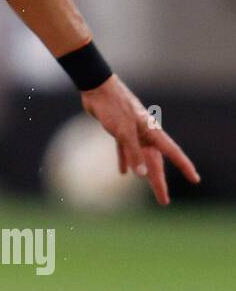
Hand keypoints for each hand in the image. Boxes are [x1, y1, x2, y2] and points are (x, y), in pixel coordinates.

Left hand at [81, 74, 199, 205]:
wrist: (96, 88)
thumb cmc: (113, 107)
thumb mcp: (123, 131)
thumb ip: (132, 152)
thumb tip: (141, 175)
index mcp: (151, 132)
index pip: (172, 153)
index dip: (184, 166)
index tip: (195, 179)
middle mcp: (145, 134)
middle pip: (155, 162)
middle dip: (159, 182)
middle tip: (164, 202)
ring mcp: (133, 133)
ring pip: (141, 159)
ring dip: (145, 174)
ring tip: (151, 190)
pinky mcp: (119, 131)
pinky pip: (125, 151)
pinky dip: (125, 161)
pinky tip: (123, 173)